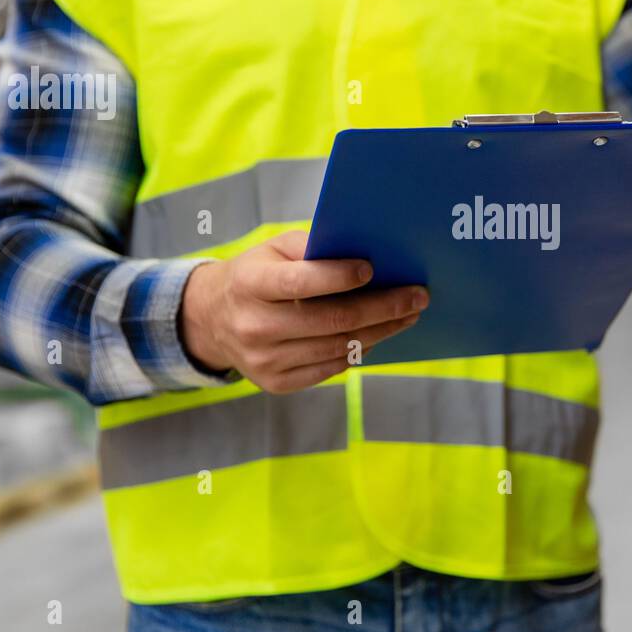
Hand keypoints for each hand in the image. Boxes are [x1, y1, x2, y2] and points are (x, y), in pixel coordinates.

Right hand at [180, 230, 426, 393]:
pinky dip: (360, 350)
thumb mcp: (273, 248)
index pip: (301, 283)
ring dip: (382, 331)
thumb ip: (313, 248)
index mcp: (249, 284)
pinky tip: (380, 334)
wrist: (213, 319)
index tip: (373, 268)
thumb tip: (367, 254)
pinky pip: (331, 368)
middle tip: (418, 296)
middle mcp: (254, 326)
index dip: (340, 277)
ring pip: (339, 347)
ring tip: (409, 315)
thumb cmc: (257, 274)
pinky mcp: (276, 383)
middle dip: (383, 307)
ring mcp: (264, 361)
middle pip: (332, 320)